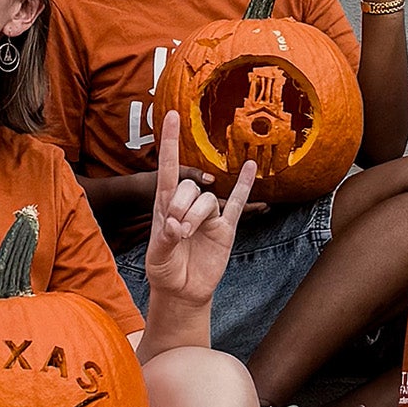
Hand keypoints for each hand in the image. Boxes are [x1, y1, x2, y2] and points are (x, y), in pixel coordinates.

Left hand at [142, 111, 255, 311]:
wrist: (183, 291)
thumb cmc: (164, 271)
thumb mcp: (156, 258)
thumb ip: (163, 240)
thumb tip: (173, 223)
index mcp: (164, 205)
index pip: (168, 168)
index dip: (168, 142)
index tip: (170, 115)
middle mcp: (187, 205)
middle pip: (189, 188)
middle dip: (182, 207)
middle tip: (175, 231)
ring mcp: (208, 215)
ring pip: (208, 201)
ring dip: (197, 216)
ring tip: (186, 235)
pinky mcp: (225, 228)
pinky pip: (237, 203)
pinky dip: (245, 185)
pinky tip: (251, 167)